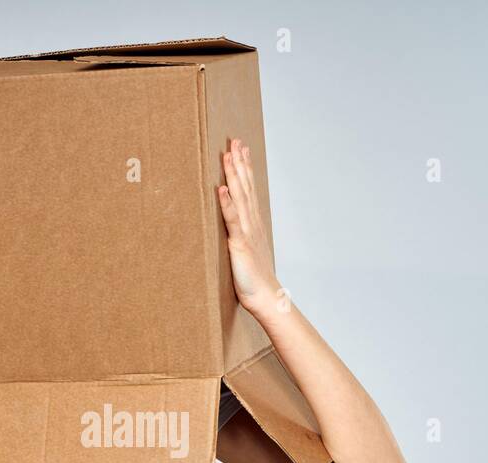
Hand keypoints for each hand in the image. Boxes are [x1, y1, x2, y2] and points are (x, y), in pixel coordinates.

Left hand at [218, 139, 280, 315]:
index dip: (246, 168)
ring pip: (240, 197)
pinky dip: (227, 204)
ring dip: (234, 175)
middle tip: (236, 140)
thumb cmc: (255, 278)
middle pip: (246, 186)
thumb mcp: (247, 252)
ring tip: (229, 154)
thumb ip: (241, 237)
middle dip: (240, 163)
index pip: (249, 189)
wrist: (266, 297)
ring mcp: (246, 231)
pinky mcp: (239, 244)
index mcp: (253, 223)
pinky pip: (232, 221)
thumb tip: (234, 229)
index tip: (242, 148)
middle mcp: (252, 222)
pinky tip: (221, 189)